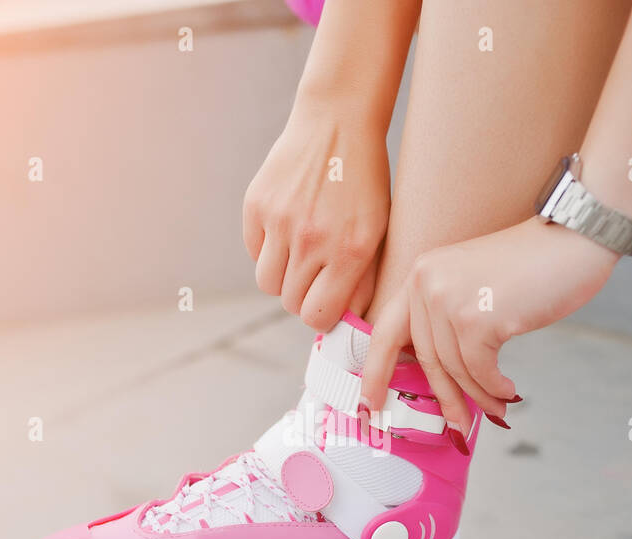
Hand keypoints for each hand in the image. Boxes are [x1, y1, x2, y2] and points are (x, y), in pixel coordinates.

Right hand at [243, 98, 389, 331]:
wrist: (337, 122)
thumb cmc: (364, 182)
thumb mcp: (377, 231)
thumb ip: (363, 279)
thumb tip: (347, 322)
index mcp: (350, 252)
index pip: (319, 316)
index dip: (321, 316)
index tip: (325, 304)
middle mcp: (312, 240)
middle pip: (291, 303)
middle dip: (302, 297)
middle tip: (314, 276)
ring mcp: (281, 222)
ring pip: (267, 283)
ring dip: (281, 278)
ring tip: (297, 256)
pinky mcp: (257, 206)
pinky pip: (254, 251)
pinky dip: (266, 249)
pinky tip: (285, 227)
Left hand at [361, 217, 619, 428]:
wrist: (575, 238)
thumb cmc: (533, 266)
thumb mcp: (473, 283)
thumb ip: (448, 316)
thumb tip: (441, 374)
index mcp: (422, 273)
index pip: (387, 331)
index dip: (374, 372)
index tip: (370, 404)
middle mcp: (427, 283)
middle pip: (425, 358)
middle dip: (442, 398)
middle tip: (454, 427)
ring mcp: (449, 300)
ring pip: (455, 369)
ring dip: (478, 396)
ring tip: (498, 408)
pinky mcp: (477, 319)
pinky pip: (479, 371)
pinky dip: (494, 388)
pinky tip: (510, 392)